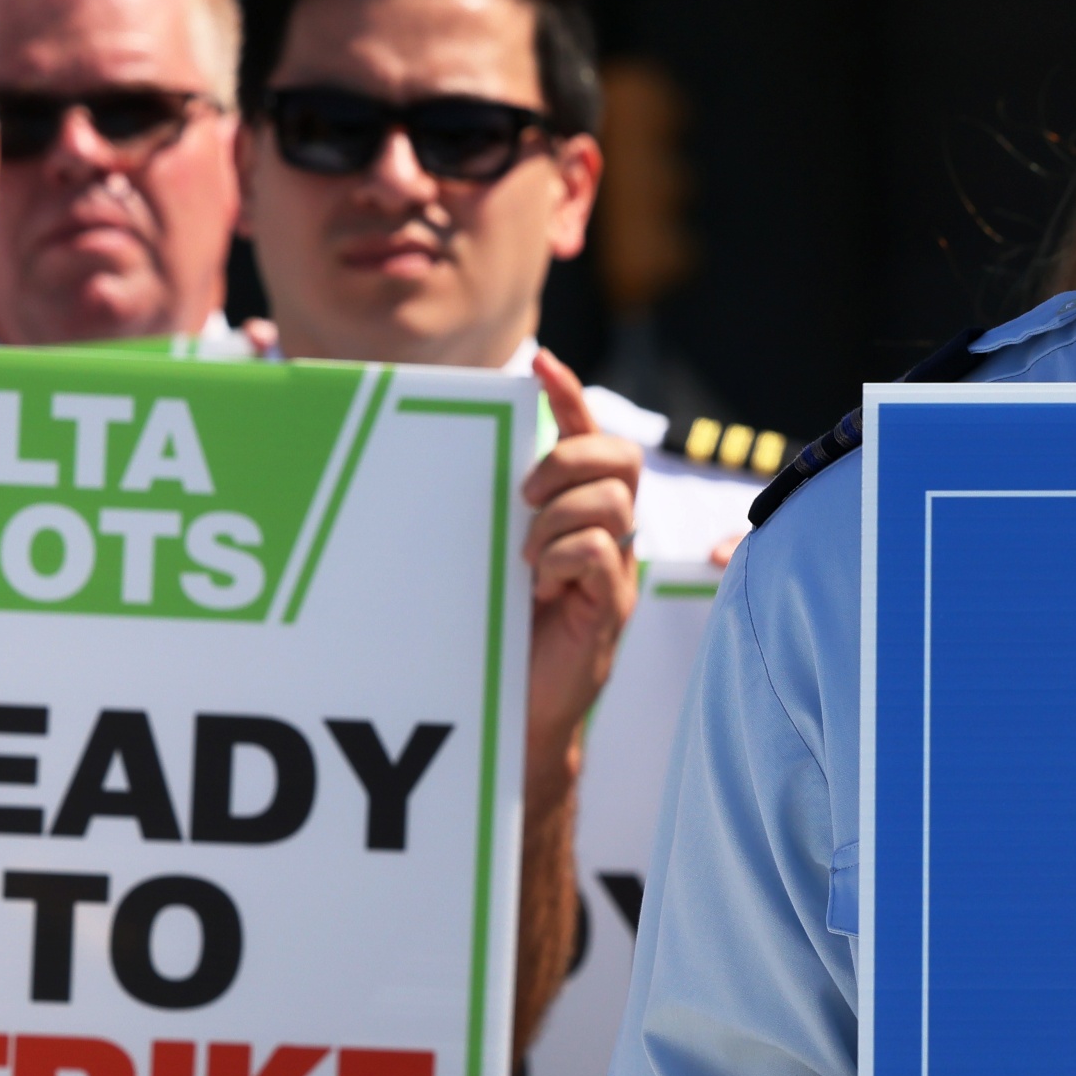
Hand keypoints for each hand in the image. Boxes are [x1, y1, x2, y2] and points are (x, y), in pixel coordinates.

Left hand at [524, 348, 640, 774]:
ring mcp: (615, 570)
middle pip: (620, 458)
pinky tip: (538, 583)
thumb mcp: (493, 554)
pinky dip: (563, 557)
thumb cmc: (499, 632)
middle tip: (524, 493)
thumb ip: (497, 512)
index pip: (590, 435)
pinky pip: (601, 554)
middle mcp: (608, 533)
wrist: (518, 714)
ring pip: (611, 503)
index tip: (540, 361)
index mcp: (579, 512)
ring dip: (558, 516)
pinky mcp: (610, 608)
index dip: (570, 394)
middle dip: (569, 459)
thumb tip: (456, 453)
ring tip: (525, 554)